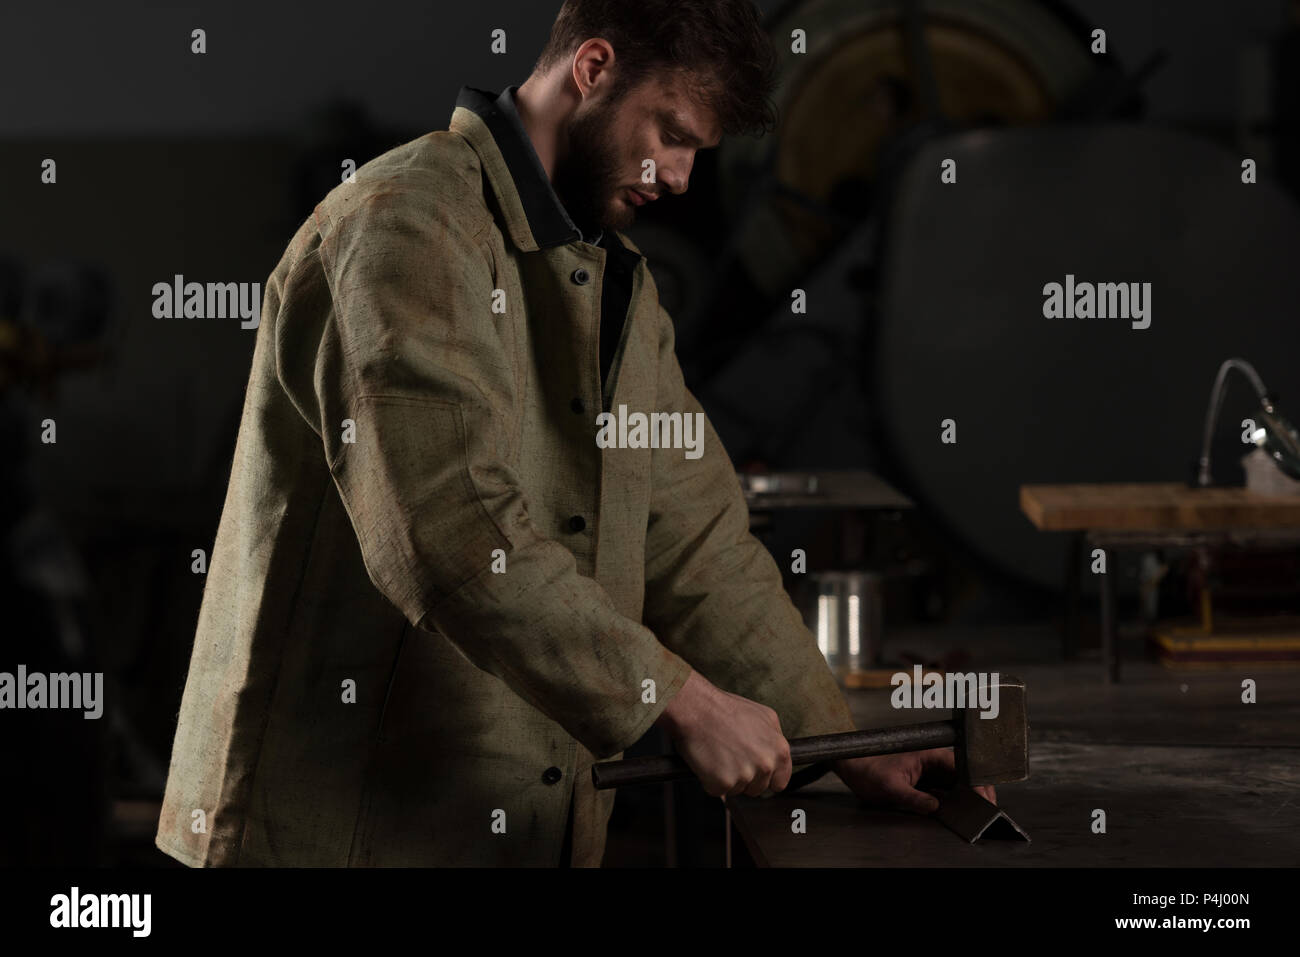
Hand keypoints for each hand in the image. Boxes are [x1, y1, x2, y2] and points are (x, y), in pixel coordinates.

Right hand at [656, 670, 792, 797]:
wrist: (697, 708)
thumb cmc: (725, 709)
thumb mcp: (764, 716)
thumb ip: (775, 740)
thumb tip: (775, 756)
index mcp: (779, 750)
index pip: (780, 782)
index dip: (766, 778)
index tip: (754, 772)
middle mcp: (766, 765)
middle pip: (758, 789)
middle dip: (745, 778)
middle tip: (731, 756)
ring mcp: (745, 775)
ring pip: (738, 791)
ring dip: (728, 779)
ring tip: (719, 755)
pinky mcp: (723, 783)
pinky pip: (718, 791)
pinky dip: (710, 780)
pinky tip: (708, 760)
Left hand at [832, 748, 996, 813]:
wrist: (854, 770)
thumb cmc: (869, 771)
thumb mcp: (890, 787)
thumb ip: (913, 798)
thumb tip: (934, 807)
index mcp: (928, 754)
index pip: (961, 765)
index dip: (976, 780)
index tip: (984, 796)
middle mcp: (933, 761)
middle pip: (964, 775)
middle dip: (977, 790)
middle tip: (987, 808)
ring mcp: (930, 772)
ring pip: (957, 784)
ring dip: (968, 797)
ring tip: (978, 811)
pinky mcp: (926, 782)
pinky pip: (946, 792)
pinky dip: (955, 802)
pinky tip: (960, 812)